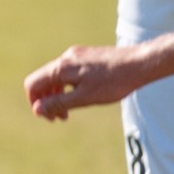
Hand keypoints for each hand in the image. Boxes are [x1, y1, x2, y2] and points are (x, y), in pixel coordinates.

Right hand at [24, 44, 150, 119]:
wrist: (141, 63)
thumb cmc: (114, 82)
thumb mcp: (84, 98)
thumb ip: (58, 103)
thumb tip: (37, 109)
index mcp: (62, 67)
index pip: (32, 84)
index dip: (34, 102)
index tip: (48, 116)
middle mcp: (66, 57)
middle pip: (43, 80)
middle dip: (47, 100)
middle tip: (59, 118)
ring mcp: (77, 55)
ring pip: (56, 77)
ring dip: (58, 95)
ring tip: (70, 111)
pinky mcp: (88, 56)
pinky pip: (69, 72)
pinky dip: (68, 86)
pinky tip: (83, 95)